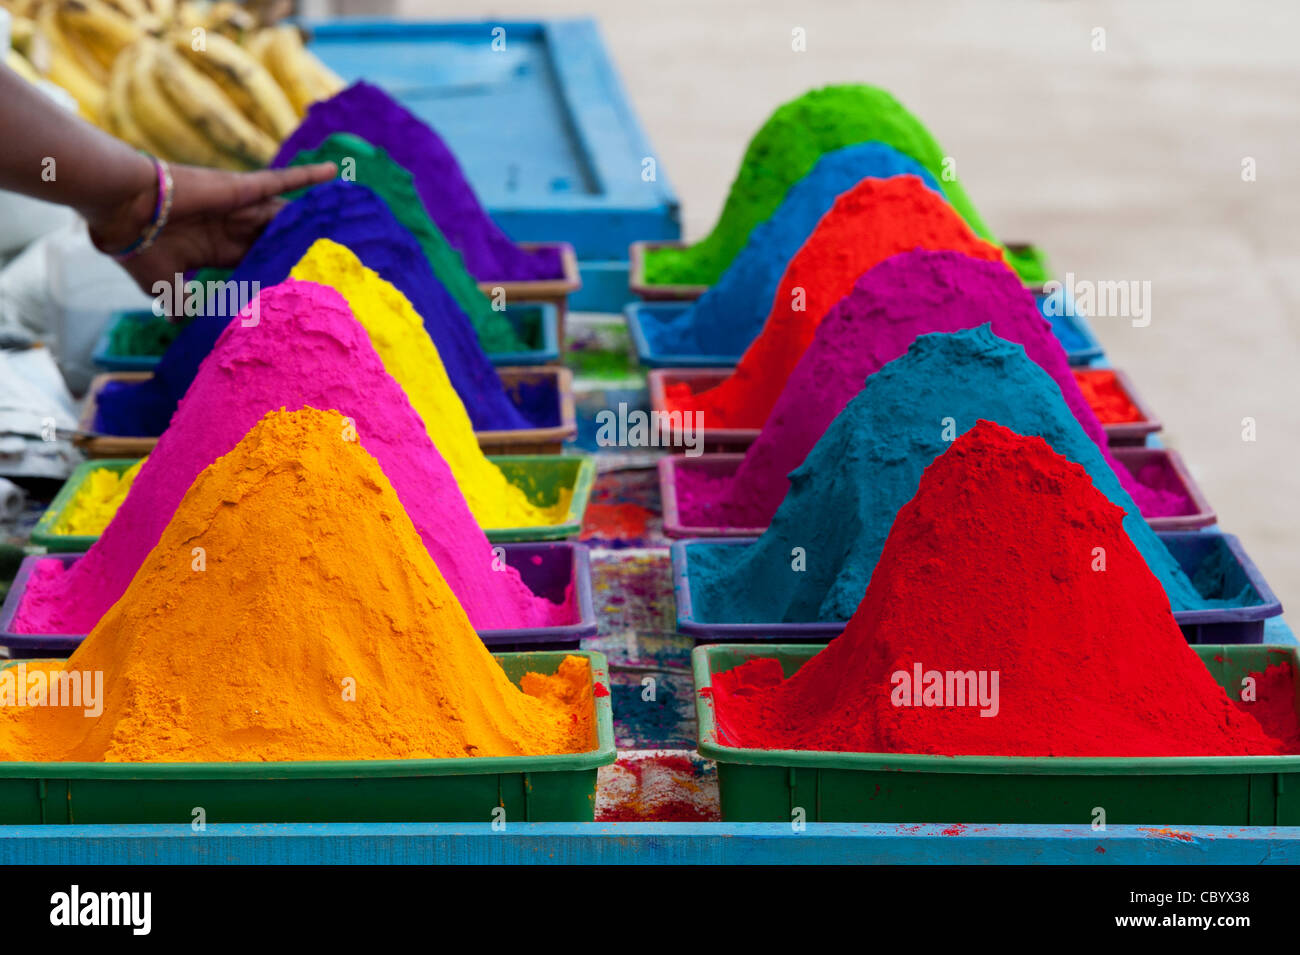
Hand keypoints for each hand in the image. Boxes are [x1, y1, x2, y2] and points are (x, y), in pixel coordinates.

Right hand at [87, 160, 336, 292]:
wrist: (122, 210)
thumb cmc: (138, 246)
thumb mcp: (165, 286)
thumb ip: (181, 306)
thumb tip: (182, 332)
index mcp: (222, 250)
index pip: (264, 262)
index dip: (287, 271)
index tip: (314, 287)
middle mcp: (237, 228)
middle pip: (283, 238)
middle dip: (309, 247)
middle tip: (344, 260)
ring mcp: (242, 207)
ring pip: (288, 214)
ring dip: (316, 219)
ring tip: (352, 224)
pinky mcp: (242, 189)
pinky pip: (281, 180)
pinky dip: (307, 176)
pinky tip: (335, 173)